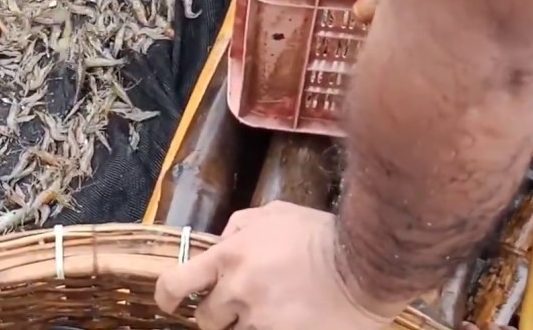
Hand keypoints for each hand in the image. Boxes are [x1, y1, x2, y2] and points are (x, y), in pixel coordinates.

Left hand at [156, 202, 400, 329]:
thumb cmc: (321, 235)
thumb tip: (222, 242)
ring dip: (247, 324)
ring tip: (274, 308)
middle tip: (240, 304)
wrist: (365, 268)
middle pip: (206, 319)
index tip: (170, 304)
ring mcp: (261, 320)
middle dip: (218, 313)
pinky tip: (288, 318)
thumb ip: (240, 226)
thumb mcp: (274, 214)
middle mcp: (238, 292)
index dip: (167, 297)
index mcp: (229, 257)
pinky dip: (270, 329)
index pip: (177, 283)